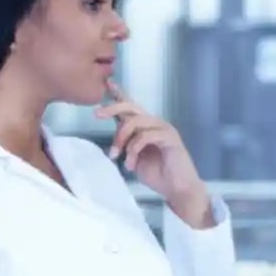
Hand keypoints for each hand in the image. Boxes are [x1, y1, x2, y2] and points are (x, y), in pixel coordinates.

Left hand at [94, 81, 210, 221]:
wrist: (179, 190)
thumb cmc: (159, 176)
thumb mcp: (135, 158)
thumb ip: (127, 145)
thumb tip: (115, 138)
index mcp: (146, 127)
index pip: (131, 107)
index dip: (119, 95)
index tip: (107, 84)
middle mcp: (155, 124)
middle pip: (131, 107)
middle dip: (112, 108)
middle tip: (97, 115)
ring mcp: (164, 129)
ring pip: (135, 121)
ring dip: (121, 139)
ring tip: (117, 157)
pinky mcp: (170, 138)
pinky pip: (145, 136)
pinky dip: (133, 150)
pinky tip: (131, 164)